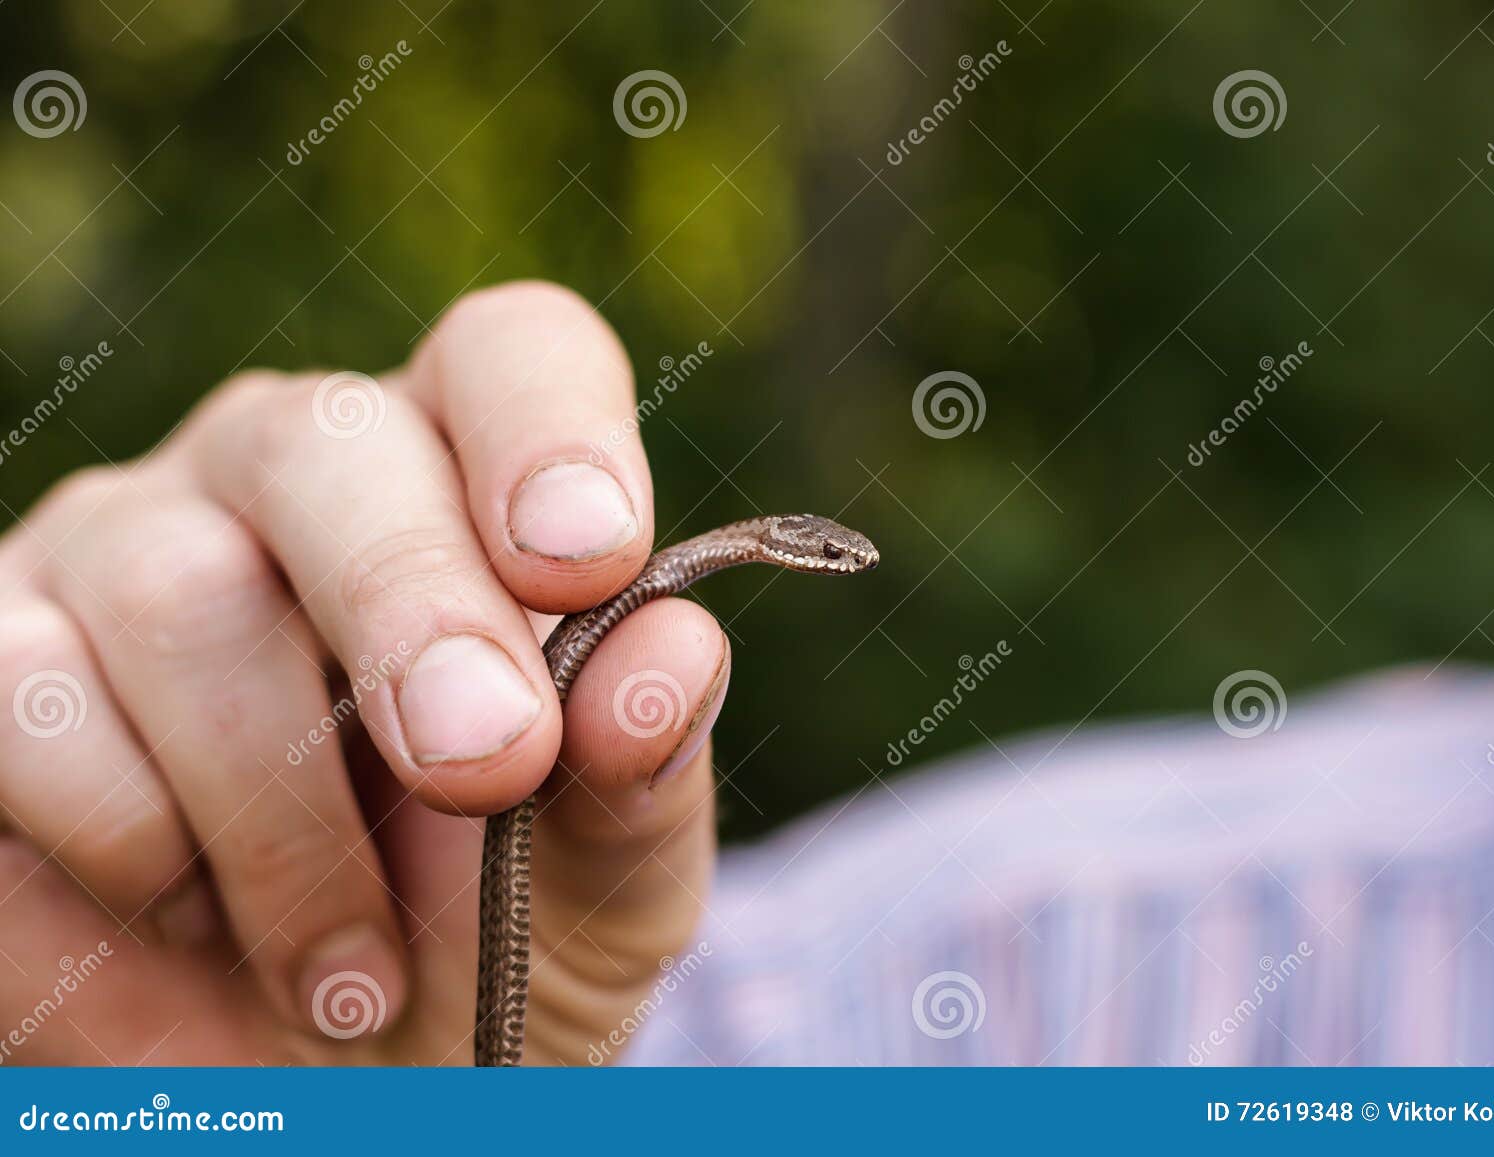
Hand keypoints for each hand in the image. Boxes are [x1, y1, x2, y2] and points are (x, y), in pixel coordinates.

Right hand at [0, 282, 727, 1064]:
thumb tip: (671, 655)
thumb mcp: (603, 887)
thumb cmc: (487, 955)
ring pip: (176, 589)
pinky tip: (185, 920)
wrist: (326, 1093)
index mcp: (465, 489)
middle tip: (484, 766)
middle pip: (326, 438)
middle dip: (413, 611)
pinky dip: (127, 843)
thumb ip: (644, 772)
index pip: (510, 355)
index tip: (591, 562)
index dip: (552, 431)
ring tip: (352, 969)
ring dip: (281, 814)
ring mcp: (118, 557)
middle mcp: (285, 482)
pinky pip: (21, 699)